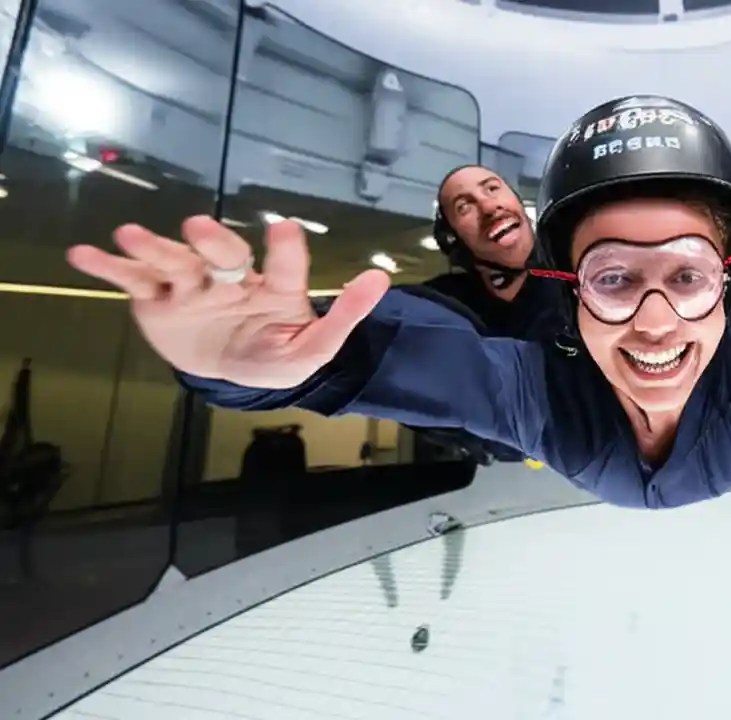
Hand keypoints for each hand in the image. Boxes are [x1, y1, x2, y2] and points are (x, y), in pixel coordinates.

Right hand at [67, 216, 389, 388]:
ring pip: (172, 261)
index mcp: (273, 288)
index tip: (284, 228)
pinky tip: (83, 255)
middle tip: (199, 228)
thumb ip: (345, 318)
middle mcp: (230, 276)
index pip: (282, 267)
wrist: (230, 372)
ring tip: (129, 235)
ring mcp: (190, 284)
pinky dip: (108, 267)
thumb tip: (380, 278)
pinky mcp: (155, 298)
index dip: (285, 250)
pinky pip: (130, 280)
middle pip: (221, 255)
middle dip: (211, 242)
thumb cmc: (274, 355)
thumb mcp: (312, 348)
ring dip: (151, 246)